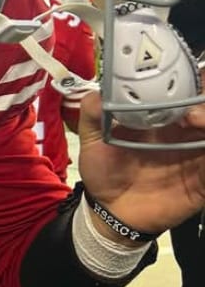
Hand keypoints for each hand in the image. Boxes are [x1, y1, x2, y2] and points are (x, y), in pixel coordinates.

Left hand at [77, 94, 204, 238]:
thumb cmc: (104, 173)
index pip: (187, 92)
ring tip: (195, 120)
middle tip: (191, 108)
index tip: (191, 74)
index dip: (194, 81)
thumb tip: (97, 92)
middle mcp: (184, 133)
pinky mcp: (203, 181)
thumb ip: (93, 115)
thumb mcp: (93, 141)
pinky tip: (204, 151)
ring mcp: (196, 156)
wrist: (111, 212)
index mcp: (162, 119)